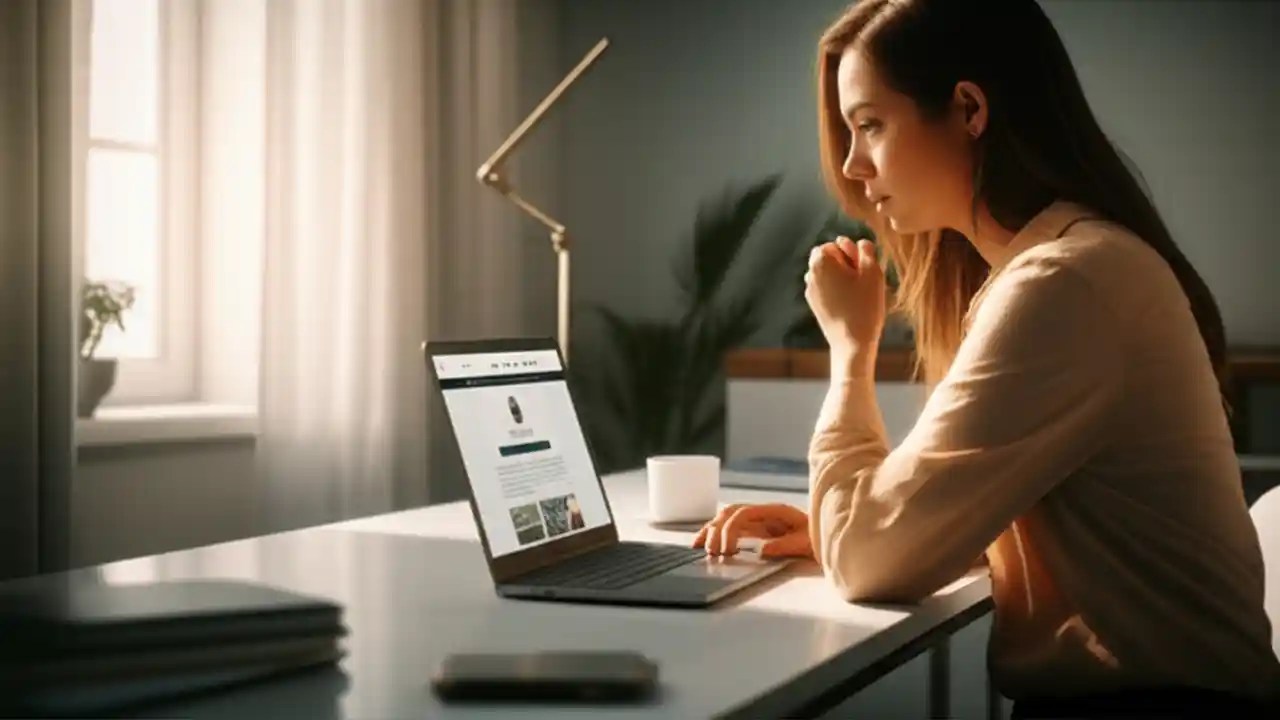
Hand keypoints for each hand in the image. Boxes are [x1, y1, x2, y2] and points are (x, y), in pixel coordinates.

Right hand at [691, 503, 812, 558]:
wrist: (831, 536)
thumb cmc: (819, 538)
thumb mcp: (806, 543)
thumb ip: (785, 545)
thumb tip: (760, 550)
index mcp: (775, 511)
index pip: (742, 514)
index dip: (730, 530)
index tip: (726, 550)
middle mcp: (763, 513)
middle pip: (729, 513)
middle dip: (715, 531)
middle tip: (710, 552)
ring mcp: (759, 520)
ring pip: (726, 518)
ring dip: (710, 530)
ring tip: (697, 546)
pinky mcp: (756, 530)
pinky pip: (730, 527)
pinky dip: (716, 533)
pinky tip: (705, 543)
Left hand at [804, 237, 885, 375]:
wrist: (851, 343)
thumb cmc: (864, 305)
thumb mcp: (873, 272)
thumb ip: (866, 250)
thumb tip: (860, 242)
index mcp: (821, 261)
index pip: (834, 244)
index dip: (850, 252)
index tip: (861, 268)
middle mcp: (810, 274)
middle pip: (829, 259)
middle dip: (845, 264)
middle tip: (862, 278)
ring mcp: (810, 291)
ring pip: (829, 275)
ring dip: (843, 277)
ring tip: (859, 291)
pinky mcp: (814, 306)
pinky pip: (827, 289)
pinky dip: (838, 290)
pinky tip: (852, 303)